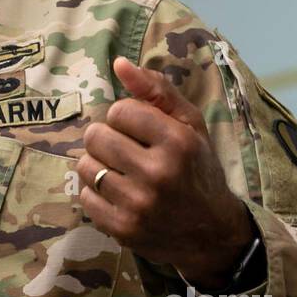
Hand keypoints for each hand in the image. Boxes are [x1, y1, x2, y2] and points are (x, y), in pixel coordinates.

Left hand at [77, 56, 254, 290]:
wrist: (211, 232)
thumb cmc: (198, 169)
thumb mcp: (190, 125)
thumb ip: (156, 90)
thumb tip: (118, 64)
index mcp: (178, 142)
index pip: (119, 110)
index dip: (125, 117)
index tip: (139, 130)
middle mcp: (158, 173)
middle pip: (96, 136)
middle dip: (107, 138)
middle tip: (126, 150)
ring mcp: (139, 205)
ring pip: (86, 166)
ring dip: (99, 164)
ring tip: (121, 171)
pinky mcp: (123, 229)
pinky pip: (85, 197)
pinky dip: (96, 192)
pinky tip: (118, 193)